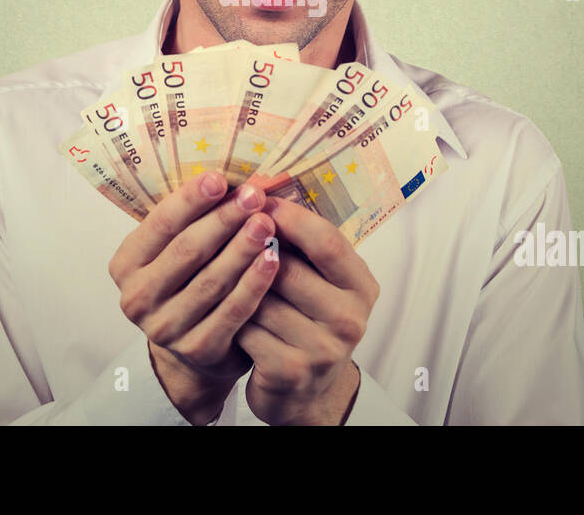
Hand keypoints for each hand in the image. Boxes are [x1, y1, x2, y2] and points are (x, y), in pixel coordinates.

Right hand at [108, 171, 279, 423]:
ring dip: (243, 248)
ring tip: (268, 223)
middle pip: (187, 251)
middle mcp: (137, 298)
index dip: (191, 200)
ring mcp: (165, 329)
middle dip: (224, 220)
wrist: (194, 348)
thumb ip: (190, 219)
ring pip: (211, 280)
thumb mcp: (175, 249)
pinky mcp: (197, 350)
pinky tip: (273, 260)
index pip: (160, 224)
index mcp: (126, 264)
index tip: (221, 178)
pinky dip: (254, 283)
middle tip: (254, 197)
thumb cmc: (188, 280)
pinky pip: (232, 311)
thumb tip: (227, 177)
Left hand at [235, 196, 379, 424]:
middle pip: (286, 269)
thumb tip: (264, 192)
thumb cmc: (306, 320)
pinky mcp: (292, 372)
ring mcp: (324, 349)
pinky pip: (247, 329)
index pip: (326, 241)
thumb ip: (305, 245)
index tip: (257, 200)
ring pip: (261, 299)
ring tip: (221, 275)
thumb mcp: (322, 281)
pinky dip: (232, 318)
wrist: (303, 391)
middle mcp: (351, 319)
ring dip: (236, 286)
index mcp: (362, 286)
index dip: (288, 217)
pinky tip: (224, 313)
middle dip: (251, 251)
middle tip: (225, 234)